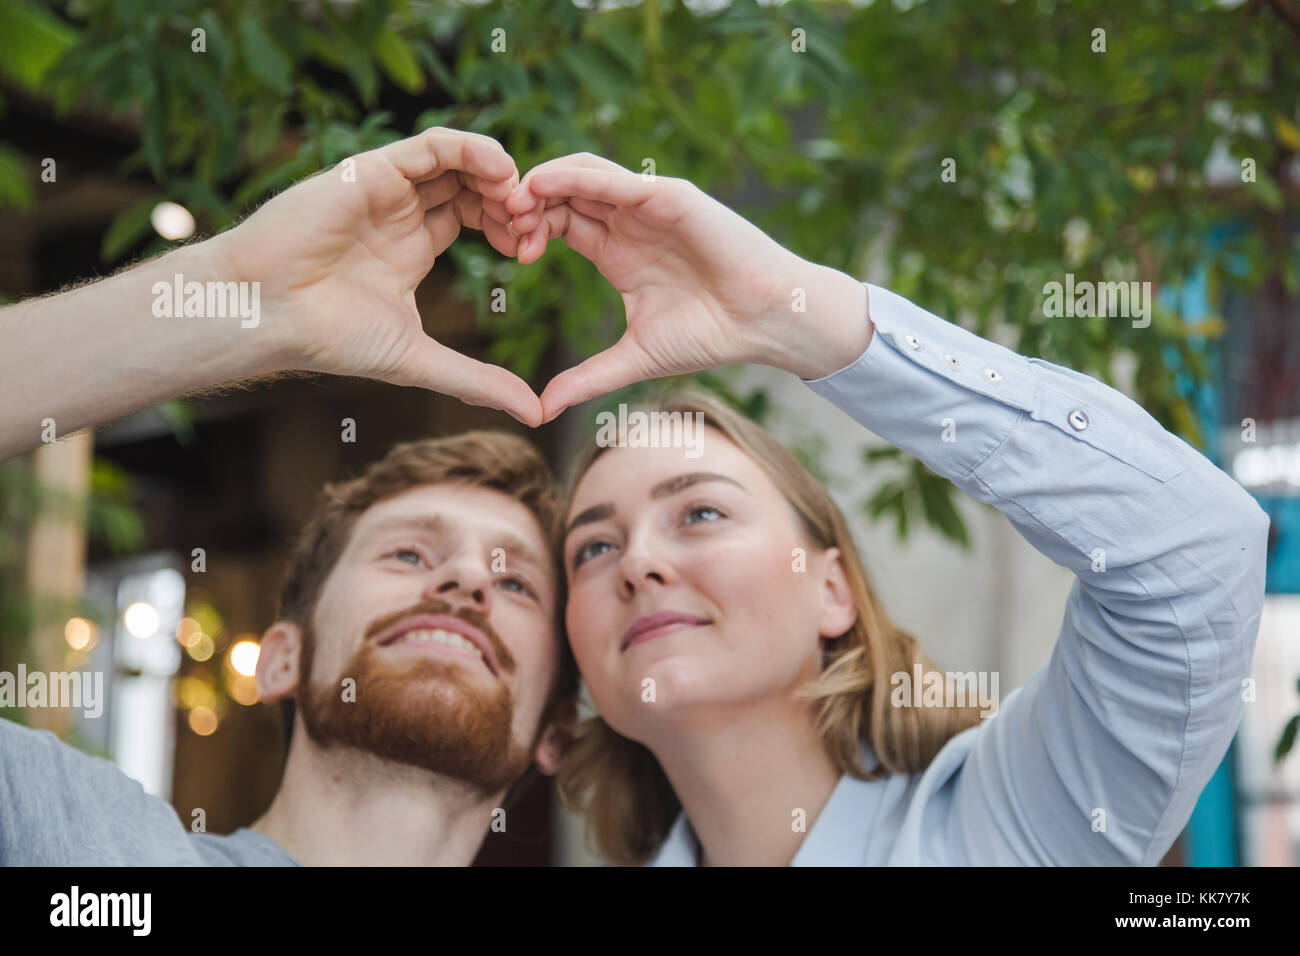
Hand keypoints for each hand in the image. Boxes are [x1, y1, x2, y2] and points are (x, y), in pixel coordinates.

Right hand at [212, 126, 542, 425]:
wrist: (267, 315)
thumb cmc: (329, 338)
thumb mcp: (420, 360)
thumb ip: (479, 381)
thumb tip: (535, 414)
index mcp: (412, 246)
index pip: (474, 215)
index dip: (509, 226)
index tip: (530, 252)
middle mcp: (400, 212)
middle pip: (471, 184)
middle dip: (510, 200)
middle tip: (531, 227)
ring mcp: (385, 189)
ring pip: (456, 157)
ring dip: (498, 171)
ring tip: (519, 201)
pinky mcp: (371, 170)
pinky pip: (432, 144)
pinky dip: (472, 149)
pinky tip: (500, 173)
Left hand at [504, 153, 871, 421]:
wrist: (766, 322)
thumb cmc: (711, 336)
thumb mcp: (635, 357)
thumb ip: (587, 377)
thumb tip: (542, 410)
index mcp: (616, 250)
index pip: (559, 221)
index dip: (528, 229)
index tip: (507, 253)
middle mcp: (629, 221)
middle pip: (562, 193)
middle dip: (526, 203)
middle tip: (499, 223)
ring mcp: (648, 205)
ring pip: (582, 174)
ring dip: (542, 183)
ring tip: (513, 203)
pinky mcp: (670, 196)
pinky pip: (613, 178)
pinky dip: (575, 176)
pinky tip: (543, 185)